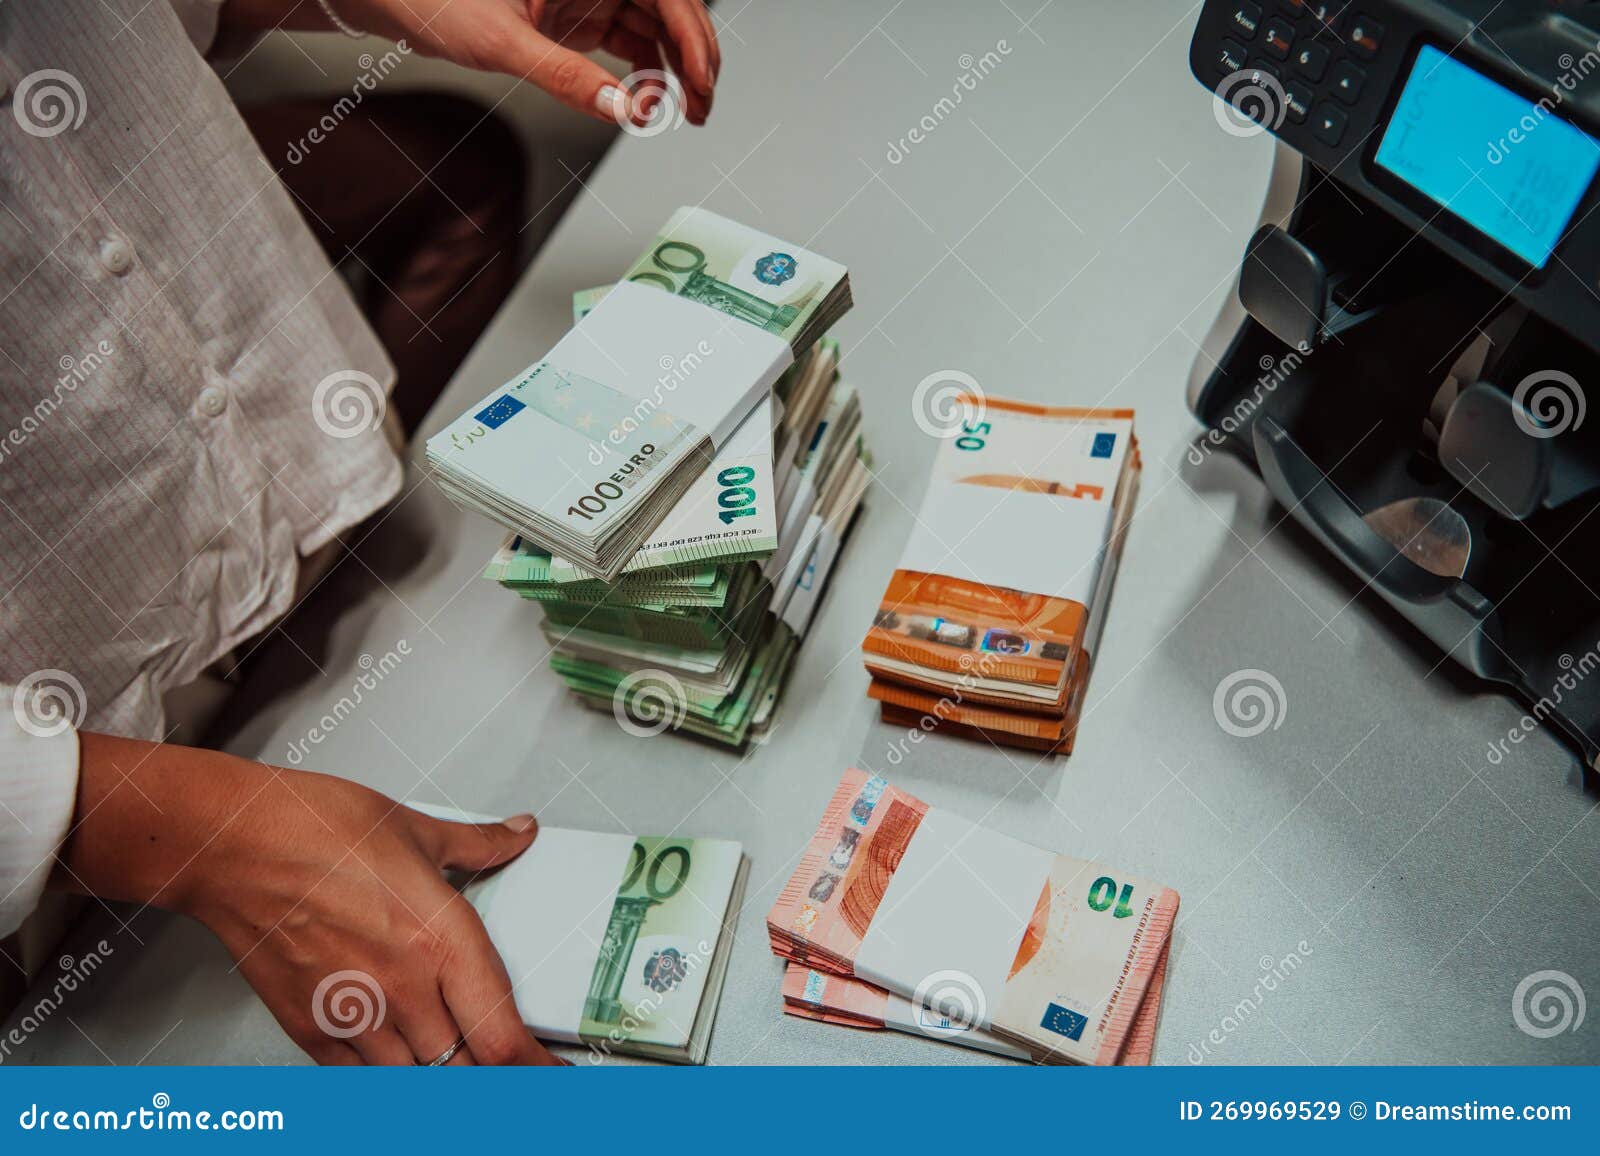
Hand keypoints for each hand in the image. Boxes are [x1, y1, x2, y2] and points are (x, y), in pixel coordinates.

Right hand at [57, 733, 557, 1064]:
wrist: (232, 844)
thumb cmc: (315, 828)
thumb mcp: (415, 828)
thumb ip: (478, 843)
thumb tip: (518, 834)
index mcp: (443, 938)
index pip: (505, 1038)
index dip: (538, 1072)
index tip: (557, 1077)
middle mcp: (405, 986)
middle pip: (467, 1070)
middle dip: (493, 1072)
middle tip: (508, 1063)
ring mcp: (356, 1013)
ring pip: (417, 1080)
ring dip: (443, 1074)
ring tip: (457, 1059)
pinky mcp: (312, 1028)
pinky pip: (362, 1078)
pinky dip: (387, 1076)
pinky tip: (398, 1061)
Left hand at [346, 0, 719, 124]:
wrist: (398, 2)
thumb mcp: (504, 42)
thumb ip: (567, 77)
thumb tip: (620, 108)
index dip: (694, 36)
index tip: (700, 81)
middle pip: (669, 9)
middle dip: (692, 57)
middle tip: (701, 105)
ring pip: (654, 27)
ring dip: (673, 68)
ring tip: (681, 109)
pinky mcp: (577, 16)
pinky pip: (628, 40)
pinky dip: (644, 71)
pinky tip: (648, 98)